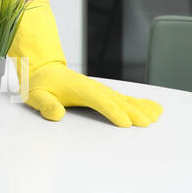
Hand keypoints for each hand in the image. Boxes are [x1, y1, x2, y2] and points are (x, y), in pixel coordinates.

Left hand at [10, 0, 162, 126]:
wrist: (42, 69)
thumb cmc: (39, 85)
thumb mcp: (35, 95)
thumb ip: (45, 105)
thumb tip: (56, 114)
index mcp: (79, 88)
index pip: (98, 100)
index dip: (112, 111)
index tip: (125, 122)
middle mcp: (93, 88)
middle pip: (116, 100)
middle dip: (133, 111)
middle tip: (147, 123)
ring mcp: (100, 89)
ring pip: (124, 98)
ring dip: (141, 106)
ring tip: (156, 115)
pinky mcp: (103, 92)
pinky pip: (124, 97)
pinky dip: (140, 102)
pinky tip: (153, 108)